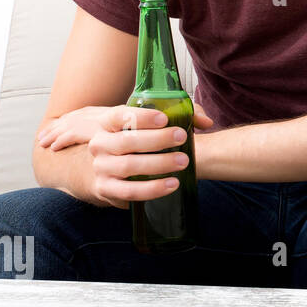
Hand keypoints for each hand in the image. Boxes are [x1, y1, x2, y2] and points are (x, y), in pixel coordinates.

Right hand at [38, 105, 208, 209]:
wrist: (109, 171)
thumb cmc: (139, 142)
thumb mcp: (149, 126)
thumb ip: (181, 117)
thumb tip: (206, 122)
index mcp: (107, 124)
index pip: (118, 115)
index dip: (141, 116)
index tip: (164, 118)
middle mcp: (100, 144)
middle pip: (126, 140)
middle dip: (157, 139)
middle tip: (182, 137)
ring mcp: (101, 168)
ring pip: (129, 166)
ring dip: (158, 164)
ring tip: (183, 161)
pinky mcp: (106, 189)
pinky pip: (129, 191)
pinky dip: (152, 189)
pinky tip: (173, 184)